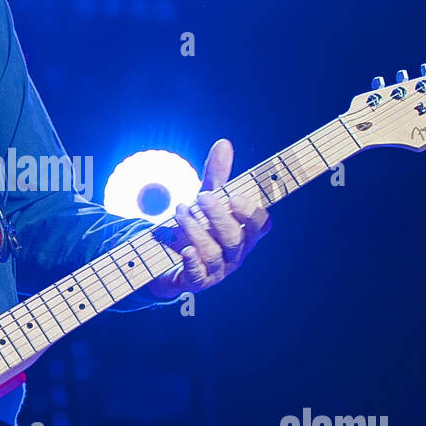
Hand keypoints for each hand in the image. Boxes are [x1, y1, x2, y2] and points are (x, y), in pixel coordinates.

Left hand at [148, 138, 269, 296]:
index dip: (252, 213)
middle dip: (218, 216)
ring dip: (195, 229)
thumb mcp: (205, 201)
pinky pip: (198, 276)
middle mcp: (234, 254)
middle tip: (201, 197)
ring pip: (213, 253)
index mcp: (243, 233)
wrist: (165, 260)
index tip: (235, 198)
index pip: (260, 226)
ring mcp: (216, 271)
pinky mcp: (196, 282)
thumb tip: (223, 143)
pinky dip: (192, 262)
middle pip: (235, 237)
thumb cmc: (195, 228)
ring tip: (179, 211)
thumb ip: (216, 176)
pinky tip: (184, 250)